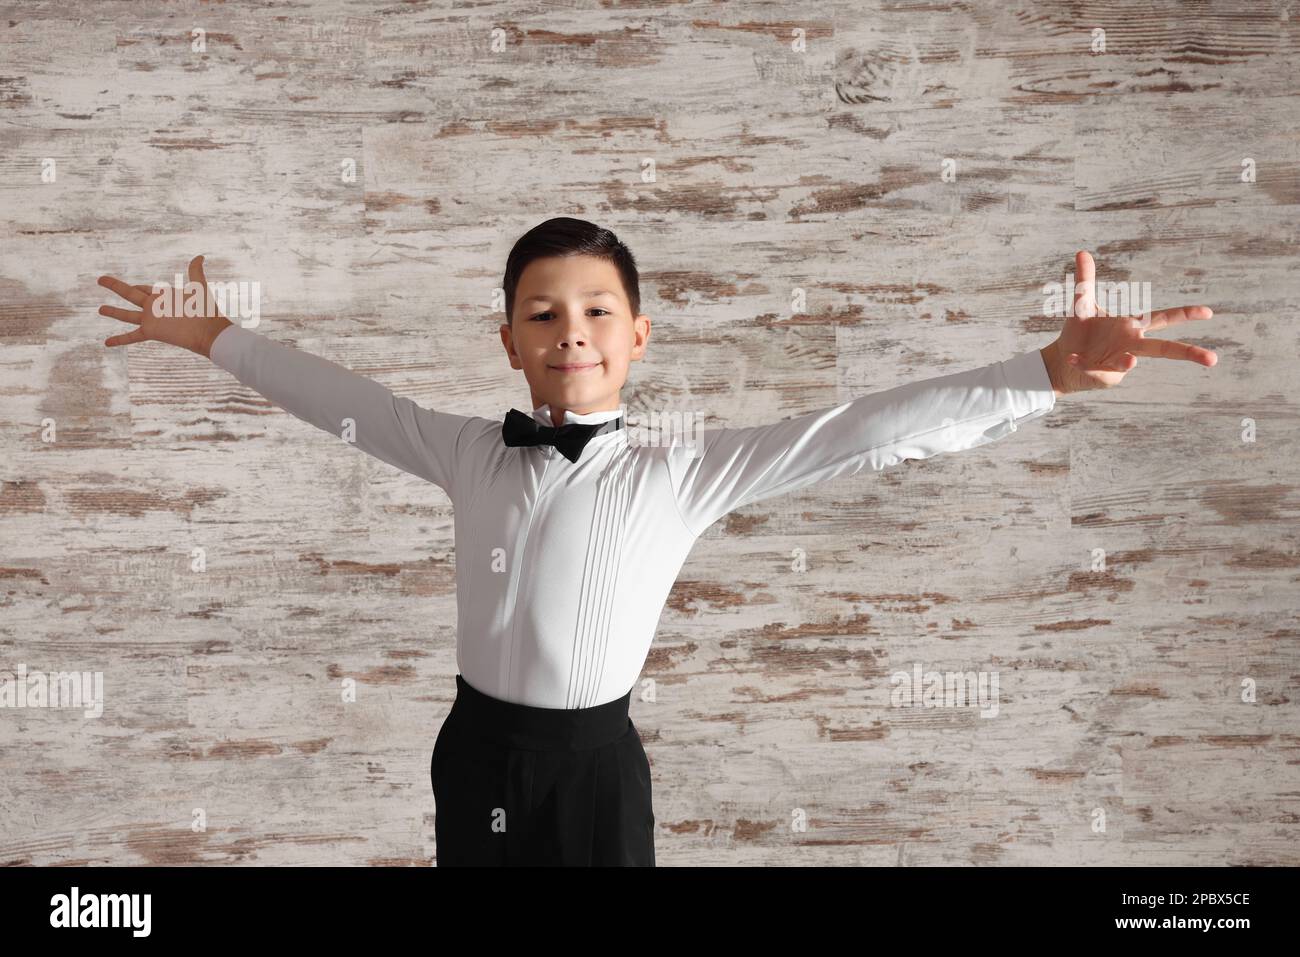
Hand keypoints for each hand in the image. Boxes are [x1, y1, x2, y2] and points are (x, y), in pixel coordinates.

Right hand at [97, 255, 230, 356]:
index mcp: (164, 296)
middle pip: (130, 295)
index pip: (145, 289)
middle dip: (115, 286)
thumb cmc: (205, 310)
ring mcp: (152, 320)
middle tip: (100, 280)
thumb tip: (201, 256)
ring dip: (113, 312)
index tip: (131, 286)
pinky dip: (119, 340)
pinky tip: (106, 343)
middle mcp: (155, 307)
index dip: (137, 286)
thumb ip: (195, 271)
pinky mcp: (151, 332)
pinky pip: (131, 336)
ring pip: (127, 315)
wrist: (208, 331)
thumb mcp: (198, 287)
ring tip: (99, 309)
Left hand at [1041, 250, 1216, 394]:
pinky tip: (1073, 358)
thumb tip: (1082, 252)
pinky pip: (1092, 368)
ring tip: (1132, 360)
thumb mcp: (1083, 303)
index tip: (1208, 312)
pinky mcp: (1101, 376)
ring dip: (1128, 362)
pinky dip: (1082, 363)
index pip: (1164, 319)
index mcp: (1133, 326)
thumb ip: (1086, 280)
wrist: (1063, 358)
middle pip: (1163, 348)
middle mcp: (1131, 345)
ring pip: (1128, 363)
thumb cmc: (1083, 331)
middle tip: (1213, 359)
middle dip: (1186, 352)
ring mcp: (1118, 362)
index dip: (1185, 314)